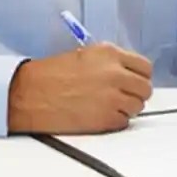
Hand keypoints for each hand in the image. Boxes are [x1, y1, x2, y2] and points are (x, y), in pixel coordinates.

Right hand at [7, 43, 153, 133]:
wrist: (30, 94)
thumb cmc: (50, 75)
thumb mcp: (85, 55)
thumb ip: (110, 62)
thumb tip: (127, 73)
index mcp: (110, 54)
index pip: (145, 67)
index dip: (140, 76)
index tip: (135, 81)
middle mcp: (115, 74)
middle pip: (145, 88)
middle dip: (136, 93)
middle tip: (124, 96)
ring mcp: (112, 97)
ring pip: (137, 106)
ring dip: (127, 108)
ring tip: (109, 106)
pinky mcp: (105, 118)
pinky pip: (124, 122)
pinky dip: (115, 121)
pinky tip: (100, 115)